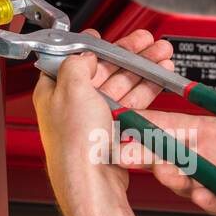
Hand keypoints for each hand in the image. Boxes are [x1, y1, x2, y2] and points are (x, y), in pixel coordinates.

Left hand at [32, 29, 173, 211]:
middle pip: (102, 70)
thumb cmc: (75, 145)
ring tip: (161, 56)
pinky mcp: (112, 131)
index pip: (71, 60)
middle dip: (128, 53)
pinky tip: (158, 79)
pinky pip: (131, 104)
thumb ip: (77, 63)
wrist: (92, 180)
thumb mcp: (72, 88)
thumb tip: (84, 54)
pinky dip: (145, 89)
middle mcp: (72, 104)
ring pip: (121, 85)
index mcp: (53, 91)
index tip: (104, 36)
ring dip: (142, 68)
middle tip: (147, 42)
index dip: (89, 46)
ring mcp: (93, 119)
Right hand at [120, 73, 215, 215]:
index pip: (174, 123)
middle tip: (123, 146)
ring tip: (162, 168)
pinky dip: (204, 198)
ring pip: (185, 179)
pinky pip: (213, 202)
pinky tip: (199, 192)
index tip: (128, 115)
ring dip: (170, 175)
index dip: (150, 120)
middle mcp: (214, 156)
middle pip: (168, 152)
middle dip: (142, 150)